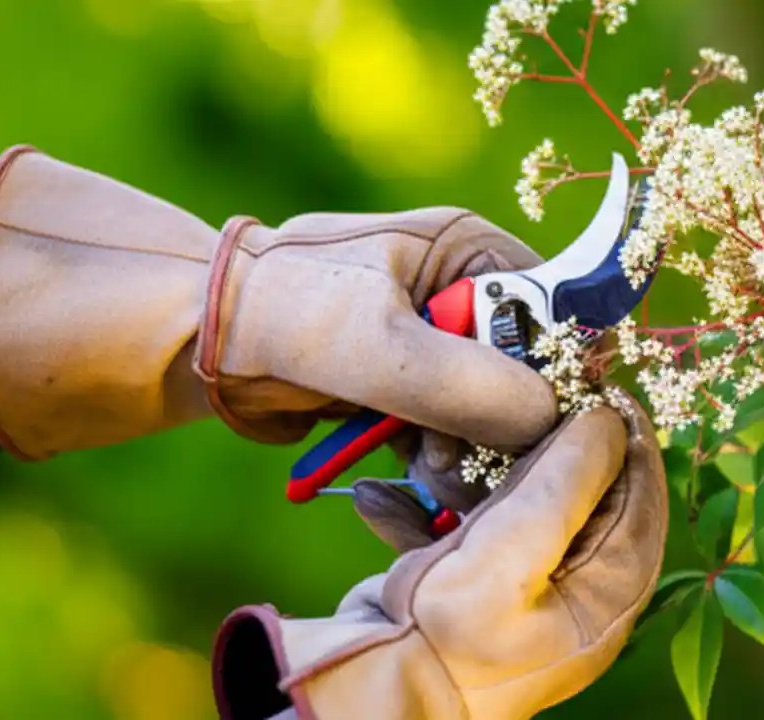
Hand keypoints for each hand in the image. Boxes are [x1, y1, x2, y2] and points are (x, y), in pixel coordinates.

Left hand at [0, 147, 555, 458]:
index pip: (560, 306)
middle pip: (532, 367)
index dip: (560, 366)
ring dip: (470, 447)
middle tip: (458, 451)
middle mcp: (466, 292)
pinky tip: (408, 469)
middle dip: (505, 418)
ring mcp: (442, 342)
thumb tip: (549, 421)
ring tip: (422, 461)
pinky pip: (458, 432)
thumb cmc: (283, 316)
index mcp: (470, 249)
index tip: (537, 422)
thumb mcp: (378, 346)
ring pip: (497, 410)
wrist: (203, 343)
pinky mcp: (418, 386)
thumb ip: (469, 384)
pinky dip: (442, 458)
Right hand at [212, 393, 667, 719]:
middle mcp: (576, 594)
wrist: (364, 698)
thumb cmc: (447, 637)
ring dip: (478, 473)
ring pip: (520, 506)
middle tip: (523, 401)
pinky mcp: (472, 589)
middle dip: (546, 446)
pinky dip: (430, 511)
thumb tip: (609, 420)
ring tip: (441, 447)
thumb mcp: (516, 551)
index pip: (642, 497)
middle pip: (584, 495)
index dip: (626, 437)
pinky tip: (386, 495)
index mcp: (608, 594)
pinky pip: (465, 533)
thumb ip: (569, 482)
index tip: (598, 387)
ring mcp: (523, 591)